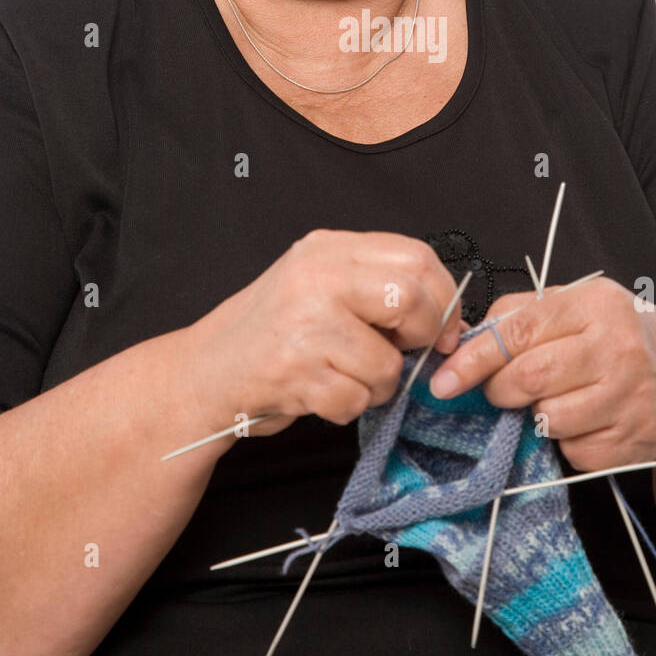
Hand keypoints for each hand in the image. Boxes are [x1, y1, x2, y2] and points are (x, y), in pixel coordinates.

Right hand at [184, 229, 465, 440]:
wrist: (206, 372)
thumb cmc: (273, 333)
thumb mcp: (322, 286)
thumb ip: (377, 287)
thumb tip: (450, 319)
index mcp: (328, 249)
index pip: (415, 257)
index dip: (444, 297)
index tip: (445, 328)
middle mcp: (315, 276)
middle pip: (409, 298)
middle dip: (422, 337)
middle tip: (407, 353)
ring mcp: (303, 323)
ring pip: (387, 362)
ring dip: (379, 385)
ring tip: (347, 376)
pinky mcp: (294, 371)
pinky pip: (356, 399)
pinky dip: (348, 407)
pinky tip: (321, 392)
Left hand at [427, 276, 655, 471]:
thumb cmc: (622, 338)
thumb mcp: (580, 306)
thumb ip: (523, 313)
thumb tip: (464, 338)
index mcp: (597, 305)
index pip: (520, 331)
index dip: (474, 357)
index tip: (444, 379)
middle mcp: (618, 348)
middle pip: (529, 377)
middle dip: (499, 389)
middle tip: (499, 390)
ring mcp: (630, 398)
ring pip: (548, 419)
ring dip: (536, 416)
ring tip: (556, 399)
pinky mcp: (634, 441)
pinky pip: (574, 451)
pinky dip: (568, 440)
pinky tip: (588, 420)